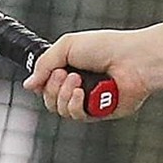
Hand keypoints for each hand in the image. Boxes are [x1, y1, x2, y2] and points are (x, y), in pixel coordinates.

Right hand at [23, 27, 158, 121]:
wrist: (133, 60)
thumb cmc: (107, 47)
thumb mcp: (67, 46)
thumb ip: (44, 64)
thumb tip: (29, 84)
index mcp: (72, 68)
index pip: (45, 84)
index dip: (41, 83)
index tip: (44, 75)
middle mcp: (80, 86)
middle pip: (49, 100)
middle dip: (52, 87)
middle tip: (65, 73)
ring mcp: (90, 100)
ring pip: (60, 110)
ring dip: (63, 94)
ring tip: (78, 79)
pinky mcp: (101, 112)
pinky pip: (78, 116)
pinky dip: (75, 104)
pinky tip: (82, 92)